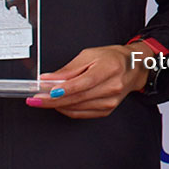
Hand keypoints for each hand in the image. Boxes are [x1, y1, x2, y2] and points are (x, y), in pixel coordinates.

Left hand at [26, 43, 153, 118]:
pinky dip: (67, 110)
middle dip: (52, 100)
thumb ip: (68, 69)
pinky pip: (81, 114)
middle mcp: (112, 87)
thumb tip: (49, 79)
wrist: (133, 67)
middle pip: (77, 98)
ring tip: (43, 100)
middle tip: (36, 99)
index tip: (46, 92)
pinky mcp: (107, 110)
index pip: (83, 83)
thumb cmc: (112, 58)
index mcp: (109, 69)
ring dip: (58, 105)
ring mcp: (110, 101)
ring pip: (77, 108)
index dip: (63, 89)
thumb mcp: (89, 55)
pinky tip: (59, 104)